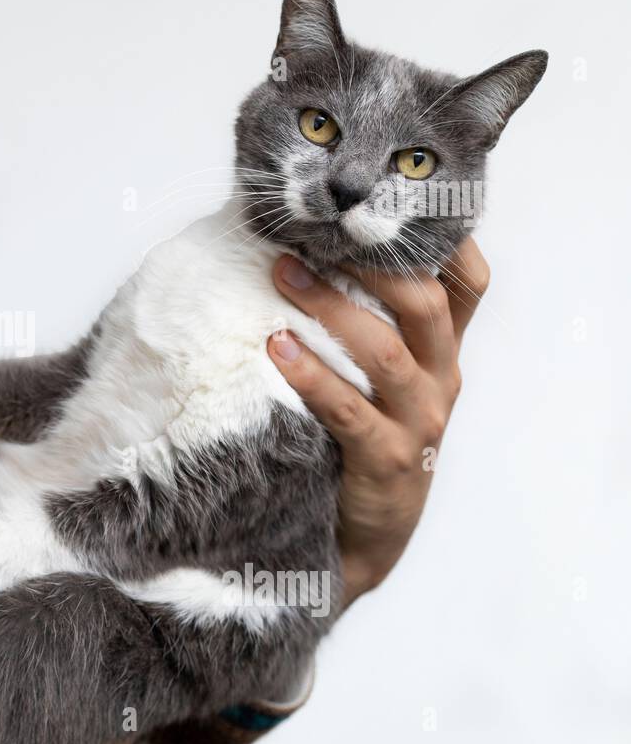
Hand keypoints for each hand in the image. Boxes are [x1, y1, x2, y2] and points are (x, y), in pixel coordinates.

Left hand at [266, 240, 489, 609]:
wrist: (361, 541)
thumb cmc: (358, 447)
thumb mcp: (378, 385)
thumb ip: (362, 330)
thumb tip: (300, 257)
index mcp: (441, 356)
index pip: (466, 285)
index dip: (442, 241)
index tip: (392, 202)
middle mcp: (440, 382)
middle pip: (425, 305)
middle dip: (368, 263)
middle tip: (310, 235)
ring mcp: (418, 422)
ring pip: (387, 351)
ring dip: (331, 309)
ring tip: (282, 275)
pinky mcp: (387, 461)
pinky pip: (350, 409)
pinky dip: (312, 376)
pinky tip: (276, 349)